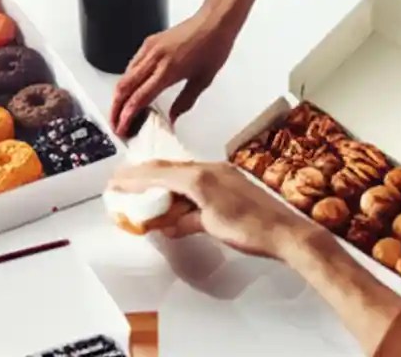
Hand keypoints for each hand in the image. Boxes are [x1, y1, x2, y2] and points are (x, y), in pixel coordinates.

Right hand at [108, 160, 310, 258]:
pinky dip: (181, 188)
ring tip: (144, 193)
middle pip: (168, 169)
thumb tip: (170, 225)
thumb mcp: (210, 227)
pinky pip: (196, 179)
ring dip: (162, 182)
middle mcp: (209, 169)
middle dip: (143, 175)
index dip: (134, 178)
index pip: (158, 174)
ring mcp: (220, 173)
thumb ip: (186, 221)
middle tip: (123, 182)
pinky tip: (176, 200)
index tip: (115, 181)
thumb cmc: (251, 230)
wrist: (285, 232)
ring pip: (182, 173)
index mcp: (200, 177)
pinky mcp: (229, 181)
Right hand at [110, 4, 241, 134]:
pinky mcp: (149, 42)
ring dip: (119, 95)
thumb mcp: (203, 80)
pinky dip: (127, 80)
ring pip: (125, 75)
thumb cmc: (213, 48)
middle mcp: (155, 59)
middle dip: (115, 108)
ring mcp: (150, 48)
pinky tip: (130, 89)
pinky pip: (132, 64)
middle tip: (114, 124)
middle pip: (124, 87)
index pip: (139, 97)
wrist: (214, 21)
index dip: (127, 116)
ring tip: (120, 110)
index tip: (122, 128)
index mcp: (168, 70)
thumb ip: (185, 101)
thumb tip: (172, 118)